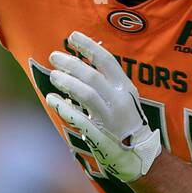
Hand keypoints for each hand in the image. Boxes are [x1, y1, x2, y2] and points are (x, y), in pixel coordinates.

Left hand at [46, 31, 162, 183]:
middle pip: (92, 75)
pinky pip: (78, 117)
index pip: (106, 60)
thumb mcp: (124, 97)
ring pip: (86, 94)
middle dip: (71, 63)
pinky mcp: (100, 133)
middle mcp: (119, 100)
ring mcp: (110, 118)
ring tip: (53, 75)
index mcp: (125, 88)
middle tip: (54, 56)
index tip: (72, 37)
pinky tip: (51, 98)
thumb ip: (107, 80)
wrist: (140, 155)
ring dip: (67, 82)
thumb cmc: (127, 122)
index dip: (88, 46)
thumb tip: (85, 58)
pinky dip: (63, 107)